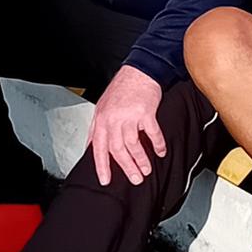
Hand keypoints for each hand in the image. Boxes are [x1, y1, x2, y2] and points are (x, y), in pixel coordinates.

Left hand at [89, 66, 164, 186]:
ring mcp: (129, 116)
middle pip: (118, 150)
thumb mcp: (102, 107)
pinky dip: (157, 145)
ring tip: (146, 170)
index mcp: (101, 120)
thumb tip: (91, 146)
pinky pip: (152, 133)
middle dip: (127, 167)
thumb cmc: (121, 89)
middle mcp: (113, 119)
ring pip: (133, 145)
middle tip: (135, 179)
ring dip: (141, 160)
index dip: (102, 166)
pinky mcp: (145, 112)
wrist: (139, 71)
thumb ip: (97, 128)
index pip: (98, 148)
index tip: (105, 180)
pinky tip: (160, 152)